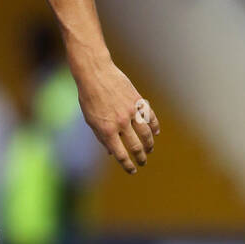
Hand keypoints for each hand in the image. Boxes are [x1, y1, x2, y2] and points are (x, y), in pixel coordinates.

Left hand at [74, 59, 159, 174]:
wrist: (95, 73)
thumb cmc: (89, 97)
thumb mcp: (90, 120)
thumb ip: (101, 136)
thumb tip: (111, 152)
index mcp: (106, 130)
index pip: (120, 154)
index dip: (127, 164)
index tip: (132, 170)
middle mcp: (120, 123)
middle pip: (136, 146)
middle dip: (141, 157)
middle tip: (143, 162)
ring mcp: (131, 112)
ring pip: (146, 134)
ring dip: (150, 144)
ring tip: (150, 149)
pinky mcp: (138, 101)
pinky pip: (150, 117)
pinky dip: (154, 126)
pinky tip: (155, 132)